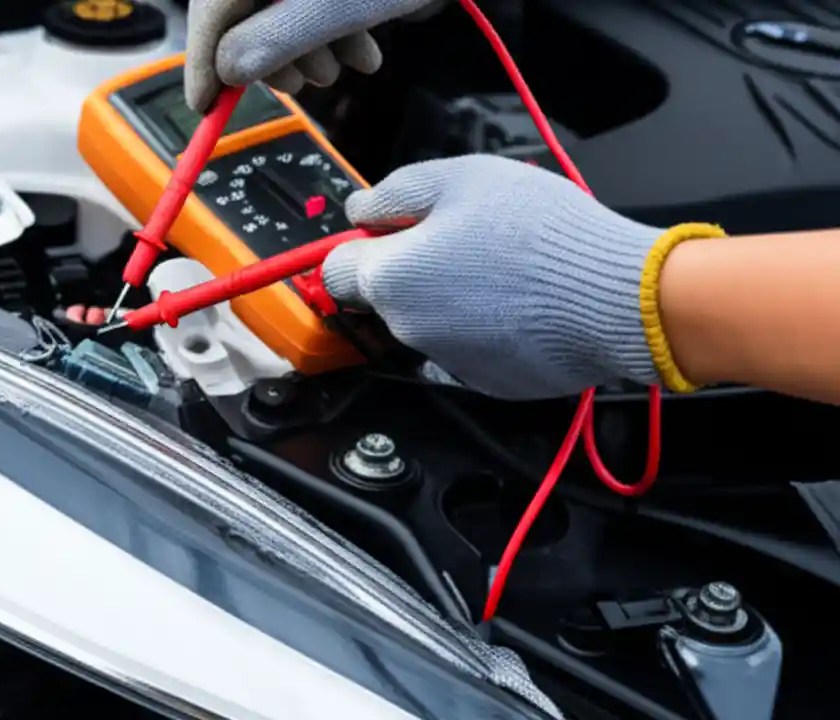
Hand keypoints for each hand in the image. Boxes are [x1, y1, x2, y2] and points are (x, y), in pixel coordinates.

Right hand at [184, 0, 448, 111]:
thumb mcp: (336, 7)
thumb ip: (278, 38)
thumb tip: (227, 71)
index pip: (211, 7)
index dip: (204, 60)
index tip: (204, 105)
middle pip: (243, 12)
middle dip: (275, 56)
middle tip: (303, 85)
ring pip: (281, 11)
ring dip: (313, 50)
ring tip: (351, 66)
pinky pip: (311, 3)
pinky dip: (334, 33)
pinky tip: (366, 52)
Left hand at [323, 155, 675, 399]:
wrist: (616, 298)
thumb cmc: (539, 233)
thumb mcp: (460, 178)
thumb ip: (396, 192)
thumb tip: (361, 209)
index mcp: (391, 278)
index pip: (334, 270)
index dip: (362, 244)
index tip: (391, 229)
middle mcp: (408, 328)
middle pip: (387, 294)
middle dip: (414, 267)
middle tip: (468, 236)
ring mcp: (447, 360)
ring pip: (431, 320)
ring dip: (453, 294)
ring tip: (507, 266)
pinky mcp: (487, 382)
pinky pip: (472, 345)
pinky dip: (488, 324)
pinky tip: (524, 300)